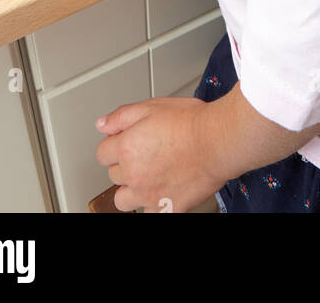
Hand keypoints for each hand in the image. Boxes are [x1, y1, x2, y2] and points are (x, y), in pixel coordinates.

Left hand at [95, 96, 223, 212]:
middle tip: (145, 153)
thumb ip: (121, 116)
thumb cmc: (191, 122)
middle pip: (113, 175)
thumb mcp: (152, 106)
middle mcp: (133, 174)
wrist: (217, 142)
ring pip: (123, 200)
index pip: (102, 153)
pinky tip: (162, 193)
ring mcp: (148, 195)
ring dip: (131, 190)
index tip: (125, 141)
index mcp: (126, 148)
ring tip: (148, 177)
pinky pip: (149, 214)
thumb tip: (102, 124)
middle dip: (125, 164)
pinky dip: (153, 206)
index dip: (114, 144)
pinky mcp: (166, 209)